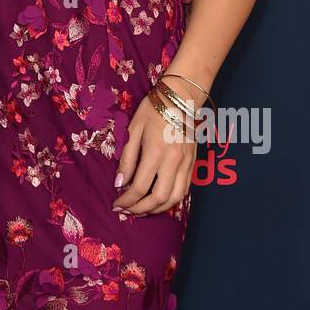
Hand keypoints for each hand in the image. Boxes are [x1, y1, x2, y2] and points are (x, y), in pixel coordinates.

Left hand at [112, 95, 195, 214]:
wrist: (181, 98)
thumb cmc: (153, 110)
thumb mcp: (133, 130)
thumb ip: (127, 158)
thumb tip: (119, 184)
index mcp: (156, 153)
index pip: (139, 187)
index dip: (126, 201)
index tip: (116, 205)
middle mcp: (173, 162)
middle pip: (158, 198)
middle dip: (140, 210)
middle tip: (127, 212)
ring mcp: (186, 164)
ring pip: (174, 198)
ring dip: (157, 209)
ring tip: (141, 210)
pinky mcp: (193, 164)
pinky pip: (184, 191)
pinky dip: (171, 201)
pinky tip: (159, 201)